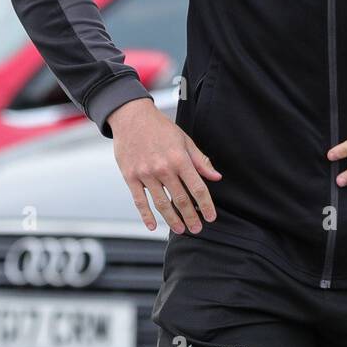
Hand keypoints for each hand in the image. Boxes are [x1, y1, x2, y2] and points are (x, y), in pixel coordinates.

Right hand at [108, 98, 220, 233]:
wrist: (132, 117)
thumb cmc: (160, 127)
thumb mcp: (185, 140)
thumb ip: (200, 160)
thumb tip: (216, 176)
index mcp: (179, 159)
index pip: (197, 188)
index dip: (206, 205)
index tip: (211, 217)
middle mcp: (163, 168)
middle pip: (180, 199)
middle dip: (191, 217)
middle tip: (197, 229)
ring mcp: (146, 174)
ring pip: (161, 203)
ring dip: (172, 220)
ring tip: (180, 229)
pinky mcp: (130, 177)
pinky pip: (139, 201)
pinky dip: (146, 215)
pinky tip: (153, 226)